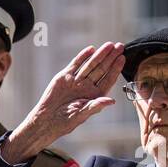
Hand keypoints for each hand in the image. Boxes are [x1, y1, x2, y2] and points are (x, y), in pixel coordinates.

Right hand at [2, 42, 125, 163]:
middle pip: (101, 69)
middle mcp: (87, 86)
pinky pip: (76, 64)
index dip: (115, 69)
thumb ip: (96, 106)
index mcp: (94, 95)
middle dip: (110, 58)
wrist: (45, 120)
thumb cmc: (64, 121)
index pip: (108, 79)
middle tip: (120, 46)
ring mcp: (76, 80)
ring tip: (109, 45)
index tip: (122, 58)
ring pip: (90, 64)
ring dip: (100, 55)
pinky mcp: (65, 77)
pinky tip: (91, 49)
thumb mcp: (82, 115)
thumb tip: (112, 101)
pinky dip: (83, 56)